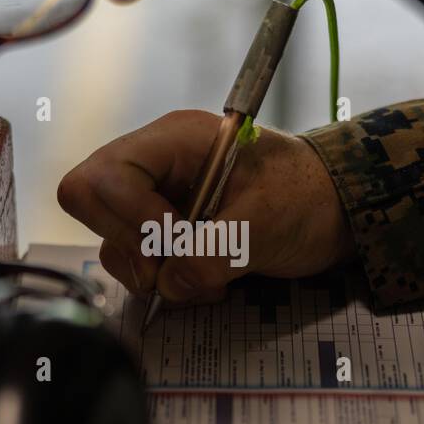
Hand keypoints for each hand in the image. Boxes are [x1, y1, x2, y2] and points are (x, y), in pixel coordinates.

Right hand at [57, 110, 354, 303]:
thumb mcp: (266, 223)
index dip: (132, 216)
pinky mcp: (163, 230)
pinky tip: (205, 281)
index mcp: (173, 140)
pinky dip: (163, 282)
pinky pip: (135, 261)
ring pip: (110, 240)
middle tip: (176, 265)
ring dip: (150, 272)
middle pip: (87, 200)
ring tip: (206, 279)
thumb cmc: (308, 198)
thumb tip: (168, 284)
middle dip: (129, 244)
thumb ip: (214, 251)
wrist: (336, 211)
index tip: (179, 239)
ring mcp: (154, 197)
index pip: (105, 174)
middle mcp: (153, 163)